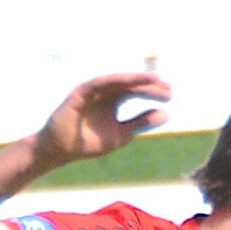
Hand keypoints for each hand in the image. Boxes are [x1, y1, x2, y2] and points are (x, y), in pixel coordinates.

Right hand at [33, 73, 170, 169]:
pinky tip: (127, 81)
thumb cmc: (88, 143)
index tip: (170, 96)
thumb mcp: (120, 134)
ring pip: (116, 80)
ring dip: (134, 79)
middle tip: (167, 87)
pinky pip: (98, 83)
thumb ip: (140, 123)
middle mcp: (105, 92)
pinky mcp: (80, 92)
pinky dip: (112, 81)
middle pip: (129, 83)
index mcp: (114, 100)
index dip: (152, 92)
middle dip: (148, 84)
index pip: (136, 91)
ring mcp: (92, 90)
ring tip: (152, 80)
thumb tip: (165, 114)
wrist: (61, 150)